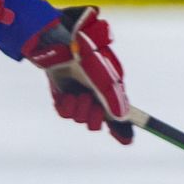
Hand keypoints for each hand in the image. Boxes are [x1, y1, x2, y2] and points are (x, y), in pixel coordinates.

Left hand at [23, 6, 133, 142]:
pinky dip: (65, 107)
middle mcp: (96, 94)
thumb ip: (113, 98)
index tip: (127, 141)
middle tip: (92, 105)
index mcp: (111, 88)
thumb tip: (122, 117)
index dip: (123, 129)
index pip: (120, 114)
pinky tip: (65, 95)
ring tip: (76, 94)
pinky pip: (65, 113)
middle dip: (94, 118)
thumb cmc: (84, 54)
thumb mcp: (103, 76)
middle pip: (99, 122)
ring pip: (80, 119)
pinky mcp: (62, 95)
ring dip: (78, 109)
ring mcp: (79, 94)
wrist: (56, 42)